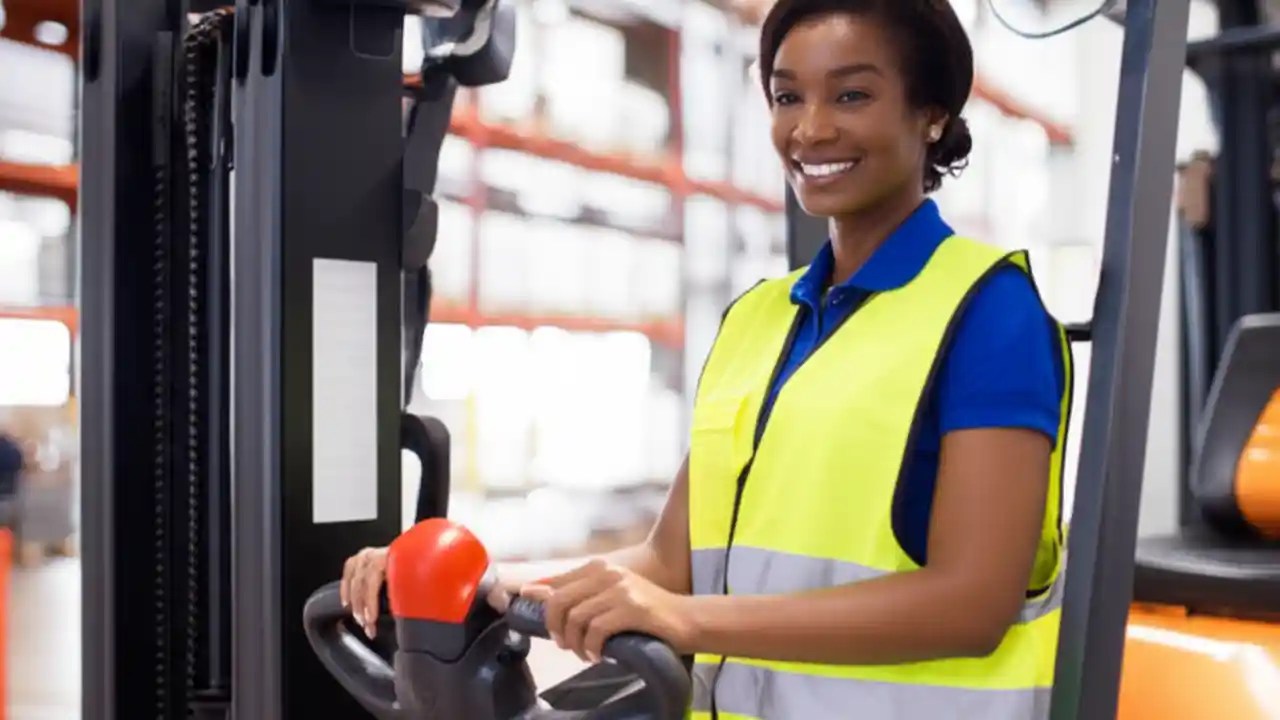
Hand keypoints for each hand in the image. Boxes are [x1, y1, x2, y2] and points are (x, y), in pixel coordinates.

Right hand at [340, 546, 512, 639]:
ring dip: (356, 596)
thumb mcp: (474, 578)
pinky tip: (348, 603)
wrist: (458, 562)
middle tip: (370, 622)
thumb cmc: (463, 568)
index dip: (373, 589)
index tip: (376, 613)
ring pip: (356, 568)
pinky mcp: (379, 563)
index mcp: (412, 549)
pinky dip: (347, 583)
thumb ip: (490, 589)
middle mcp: (396, 549)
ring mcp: (385, 554)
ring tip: (364, 620)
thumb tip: (502, 602)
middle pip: (365, 568)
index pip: (382, 561)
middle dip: (363, 600)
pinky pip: (353, 566)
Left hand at [520, 559, 696, 663]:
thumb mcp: (609, 595)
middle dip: (556, 629)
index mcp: (599, 567)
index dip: (541, 606)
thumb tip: (532, 592)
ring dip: (575, 644)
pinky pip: (596, 631)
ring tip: (585, 654)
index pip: (556, 584)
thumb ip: (575, 593)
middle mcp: (608, 573)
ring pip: (576, 618)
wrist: (686, 618)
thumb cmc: (645, 611)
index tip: (544, 626)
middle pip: (559, 601)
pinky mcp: (632, 609)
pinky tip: (599, 656)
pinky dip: (592, 648)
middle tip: (565, 645)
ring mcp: (620, 589)